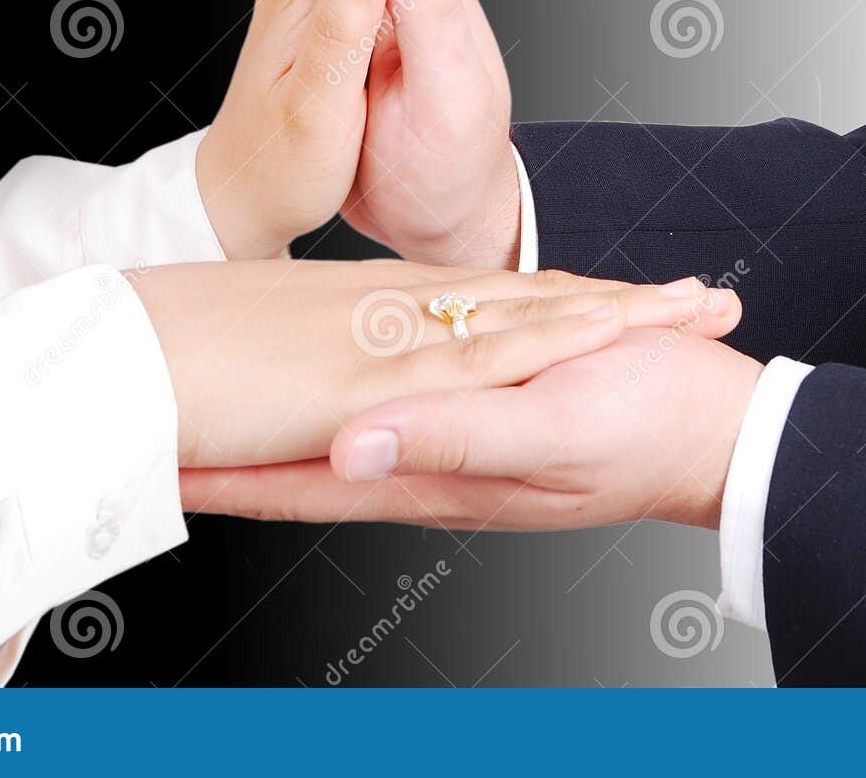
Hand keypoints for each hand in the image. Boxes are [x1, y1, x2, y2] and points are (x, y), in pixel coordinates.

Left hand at [180, 319, 762, 531]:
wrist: (717, 427)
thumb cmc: (644, 430)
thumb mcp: (547, 429)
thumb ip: (450, 439)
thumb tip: (350, 451)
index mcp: (436, 468)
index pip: (303, 481)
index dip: (223, 475)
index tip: (147, 462)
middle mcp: (435, 458)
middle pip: (306, 462)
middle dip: (228, 456)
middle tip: (152, 433)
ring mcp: (460, 434)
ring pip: (343, 430)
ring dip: (276, 429)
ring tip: (219, 411)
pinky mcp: (488, 401)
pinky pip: (395, 400)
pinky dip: (344, 400)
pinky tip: (333, 385)